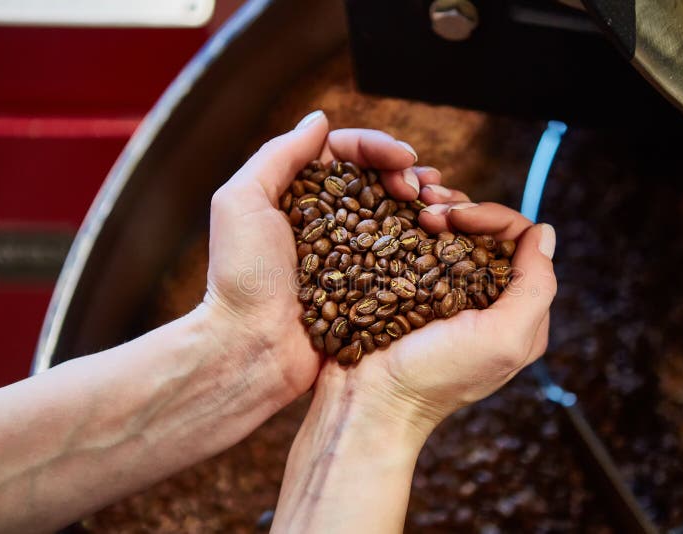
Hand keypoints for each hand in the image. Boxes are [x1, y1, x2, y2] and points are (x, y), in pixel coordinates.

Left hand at [201, 110, 439, 405]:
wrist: (251, 348)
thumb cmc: (241, 276)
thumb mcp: (242, 201)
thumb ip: (279, 154)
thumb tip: (320, 118)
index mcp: (297, 196)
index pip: (344, 155)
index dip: (377, 148)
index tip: (404, 158)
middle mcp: (326, 221)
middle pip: (375, 182)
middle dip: (405, 175)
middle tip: (424, 185)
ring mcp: (349, 255)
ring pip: (393, 217)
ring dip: (420, 206)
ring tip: (440, 206)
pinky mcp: (366, 288)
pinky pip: (399, 259)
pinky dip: (422, 245)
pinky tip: (440, 238)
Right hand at [271, 173, 556, 533]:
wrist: (367, 400)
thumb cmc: (436, 377)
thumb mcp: (503, 339)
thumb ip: (535, 287)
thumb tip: (544, 230)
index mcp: (516, 311)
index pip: (521, 242)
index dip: (493, 218)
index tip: (459, 218)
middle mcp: (483, 297)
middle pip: (485, 232)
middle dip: (461, 208)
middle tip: (430, 208)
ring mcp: (442, 292)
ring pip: (450, 232)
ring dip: (435, 209)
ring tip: (413, 205)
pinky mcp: (407, 289)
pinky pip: (416, 245)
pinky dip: (409, 224)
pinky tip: (398, 214)